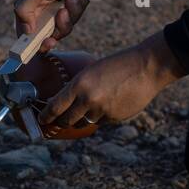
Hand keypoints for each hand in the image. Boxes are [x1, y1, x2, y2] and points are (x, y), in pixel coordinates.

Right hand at [14, 0, 95, 50]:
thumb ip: (25, 11)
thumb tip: (25, 33)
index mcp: (27, 8)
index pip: (26, 36)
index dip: (36, 44)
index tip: (49, 42)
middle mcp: (39, 11)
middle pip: (50, 34)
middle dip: (61, 24)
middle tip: (64, 12)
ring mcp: (54, 9)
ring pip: (66, 26)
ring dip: (73, 9)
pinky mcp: (68, 5)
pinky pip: (76, 15)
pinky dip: (80, 2)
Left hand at [42, 31, 186, 126]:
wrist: (147, 67)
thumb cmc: (118, 65)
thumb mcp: (91, 71)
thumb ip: (78, 88)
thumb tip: (64, 103)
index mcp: (79, 84)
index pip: (55, 107)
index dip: (46, 116)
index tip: (41, 120)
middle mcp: (88, 100)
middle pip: (67, 120)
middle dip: (61, 122)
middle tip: (59, 120)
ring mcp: (102, 111)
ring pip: (83, 123)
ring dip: (81, 120)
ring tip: (85, 110)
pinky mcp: (114, 118)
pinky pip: (100, 122)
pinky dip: (99, 117)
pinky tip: (107, 104)